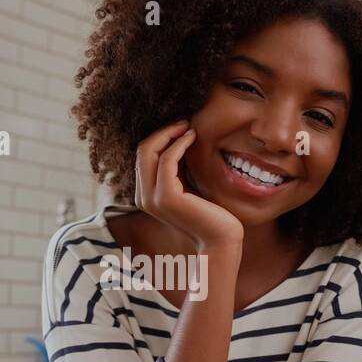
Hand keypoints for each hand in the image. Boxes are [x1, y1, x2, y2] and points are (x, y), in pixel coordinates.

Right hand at [134, 120, 242, 250]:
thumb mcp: (187, 186)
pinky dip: (179, 143)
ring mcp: (152, 198)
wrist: (220, 239)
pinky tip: (193, 136)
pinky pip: (167, 159)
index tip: (180, 128)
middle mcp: (143, 198)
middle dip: (162, 131)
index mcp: (145, 195)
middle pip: (142, 150)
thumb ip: (176, 169)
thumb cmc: (209, 213)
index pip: (143, 156)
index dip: (160, 137)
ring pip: (148, 151)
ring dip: (170, 133)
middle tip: (184, 122)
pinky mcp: (166, 196)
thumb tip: (175, 138)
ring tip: (189, 127)